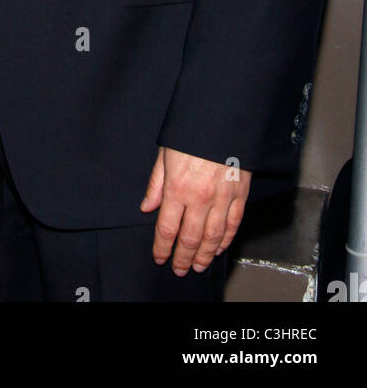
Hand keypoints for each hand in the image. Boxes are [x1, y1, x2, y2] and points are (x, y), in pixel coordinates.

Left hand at [140, 145, 251, 274]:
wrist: (222, 118)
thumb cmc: (191, 132)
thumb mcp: (165, 154)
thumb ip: (156, 184)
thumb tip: (147, 207)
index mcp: (178, 188)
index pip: (167, 228)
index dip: (162, 247)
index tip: (160, 257)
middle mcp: (200, 198)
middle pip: (190, 238)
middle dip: (182, 257)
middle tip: (179, 269)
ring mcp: (222, 198)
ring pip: (213, 237)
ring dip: (204, 255)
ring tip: (198, 265)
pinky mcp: (240, 194)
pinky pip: (233, 224)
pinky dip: (226, 240)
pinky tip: (219, 248)